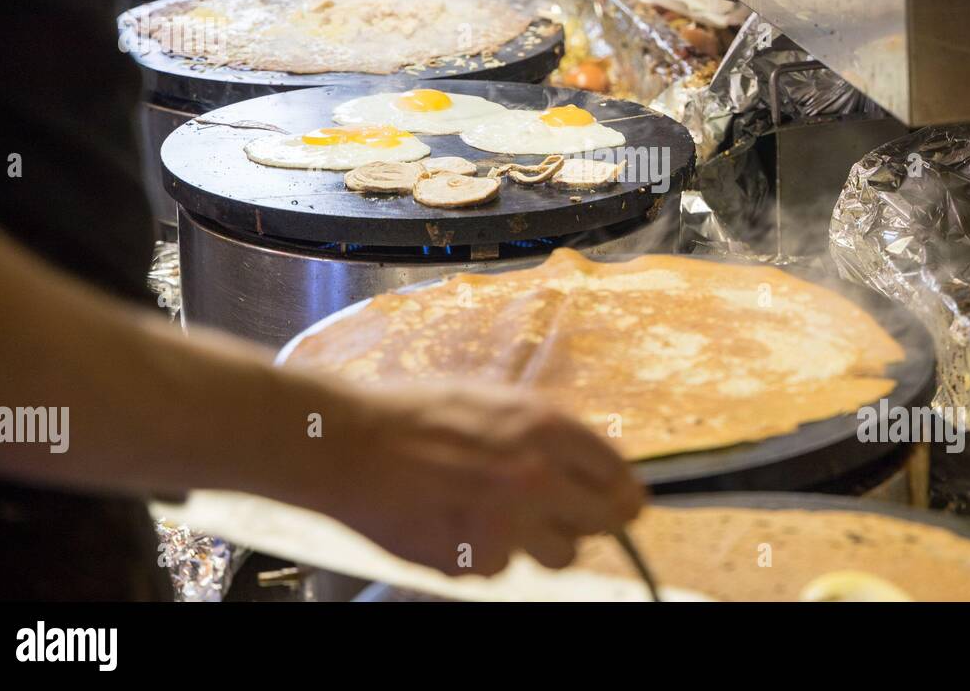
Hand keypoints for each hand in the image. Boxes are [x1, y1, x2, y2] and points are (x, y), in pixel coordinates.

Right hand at [317, 381, 644, 576]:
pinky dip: (488, 553)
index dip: (620, 491)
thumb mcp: (496, 401)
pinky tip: (456, 521)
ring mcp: (505, 526)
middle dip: (591, 520)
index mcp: (548, 430)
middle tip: (570, 515)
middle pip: (607, 523)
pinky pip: (504, 568)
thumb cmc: (418, 415)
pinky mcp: (473, 562)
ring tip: (500, 514)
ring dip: (542, 542)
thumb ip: (550, 434)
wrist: (349, 445)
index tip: (616, 500)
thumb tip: (593, 464)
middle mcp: (536, 479)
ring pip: (562, 557)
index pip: (621, 478)